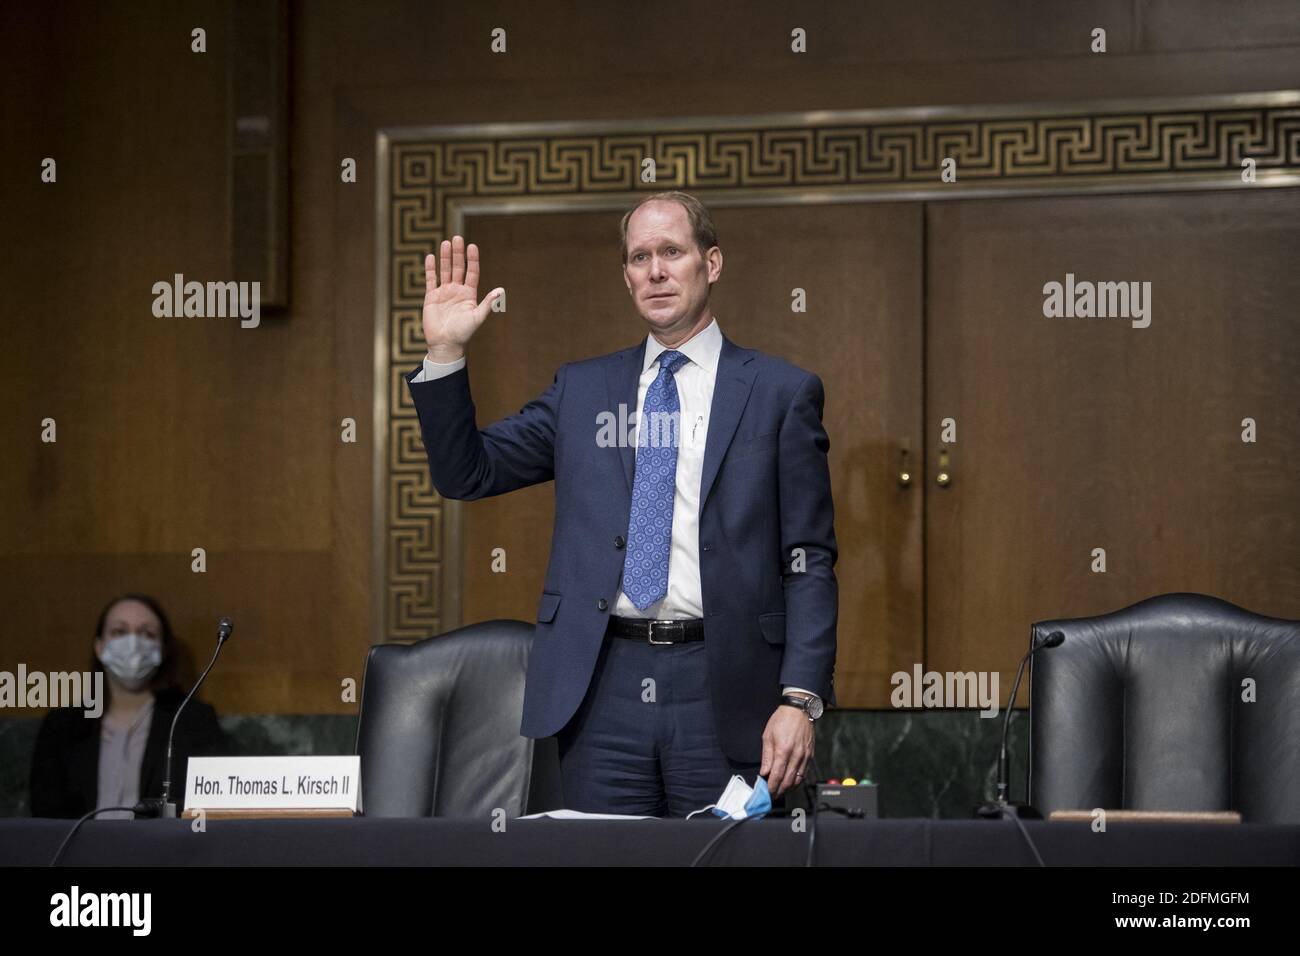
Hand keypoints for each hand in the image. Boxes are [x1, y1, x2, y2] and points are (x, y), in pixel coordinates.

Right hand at [422, 235, 503, 360]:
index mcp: (469, 294)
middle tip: (457, 238)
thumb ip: (488, 303)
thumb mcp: (477, 317)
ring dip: (445, 257)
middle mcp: (457, 291)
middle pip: (458, 267)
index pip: (472, 272)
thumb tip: (501, 290)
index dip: (472, 259)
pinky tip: (430, 257)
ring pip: (445, 270)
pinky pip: (430, 280)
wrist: (445, 345)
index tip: (472, 246)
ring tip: (445, 243)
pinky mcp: (431, 297)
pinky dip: (430, 268)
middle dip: (457, 253)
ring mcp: (444, 293)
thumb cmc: (463, 333)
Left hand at [760, 700, 813, 796]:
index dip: (772, 786)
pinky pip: (805, 773)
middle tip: (773, 795)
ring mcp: (805, 756)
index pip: (777, 775)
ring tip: (781, 791)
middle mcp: (796, 755)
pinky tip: (792, 783)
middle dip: (780, 790)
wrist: (800, 710)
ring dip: (789, 788)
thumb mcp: (768, 735)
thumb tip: (764, 772)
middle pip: (788, 780)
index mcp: (783, 750)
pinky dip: (798, 781)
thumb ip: (767, 756)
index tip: (768, 792)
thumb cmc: (782, 720)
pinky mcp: (810, 755)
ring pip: (798, 779)